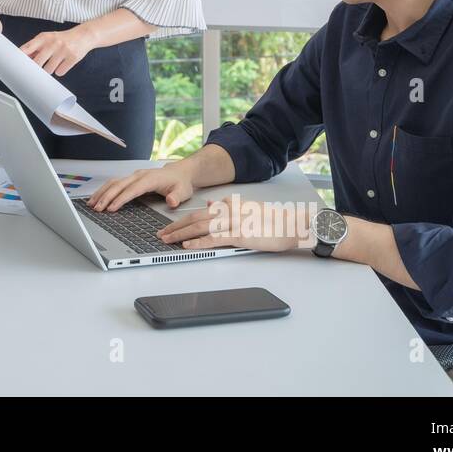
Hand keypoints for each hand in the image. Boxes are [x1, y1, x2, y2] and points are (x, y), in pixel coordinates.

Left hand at [19, 27, 93, 75]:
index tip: (17, 66)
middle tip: (38, 68)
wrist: (83, 36)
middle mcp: (53, 43)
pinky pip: (60, 72)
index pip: (27, 49)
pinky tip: (63, 64)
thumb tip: (21, 58)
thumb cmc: (62, 38)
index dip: (20, 59)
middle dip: (36, 68)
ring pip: (48, 70)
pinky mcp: (73, 58)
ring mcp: (63, 50)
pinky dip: (60, 71)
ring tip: (53, 63)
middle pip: (37, 63)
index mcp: (43, 37)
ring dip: (49, 69)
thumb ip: (34, 47)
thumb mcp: (47, 38)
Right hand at [87, 160, 195, 212]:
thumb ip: (177, 197)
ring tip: (92, 204)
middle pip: (119, 185)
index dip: (121, 199)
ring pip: (113, 183)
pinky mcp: (130, 180)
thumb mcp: (183, 191)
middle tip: (97, 208)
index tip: (112, 208)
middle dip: (106, 197)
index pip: (132, 189)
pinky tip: (97, 198)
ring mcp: (133, 176)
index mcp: (150, 179)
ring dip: (102, 193)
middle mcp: (139, 176)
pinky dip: (104, 190)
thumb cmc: (180, 182)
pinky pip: (114, 183)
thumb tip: (171, 201)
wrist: (180, 173)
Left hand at [156, 195, 308, 252]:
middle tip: (161, 234)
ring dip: (181, 234)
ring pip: (201, 228)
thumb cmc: (272, 219)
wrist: (291, 224)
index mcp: (229, 205)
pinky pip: (214, 239)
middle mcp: (229, 212)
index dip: (182, 220)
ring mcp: (234, 223)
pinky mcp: (240, 236)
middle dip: (175, 227)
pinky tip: (188, 246)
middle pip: (195, 219)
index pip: (199, 213)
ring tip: (167, 240)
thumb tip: (209, 205)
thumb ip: (227, 206)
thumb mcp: (247, 207)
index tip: (169, 226)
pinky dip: (199, 242)